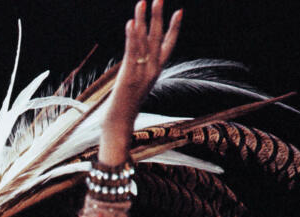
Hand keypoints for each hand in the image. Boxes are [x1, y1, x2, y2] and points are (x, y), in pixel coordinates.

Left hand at [99, 0, 181, 164]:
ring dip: (143, 20)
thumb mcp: (137, 84)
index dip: (174, 28)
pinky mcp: (129, 76)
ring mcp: (141, 73)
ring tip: (142, 2)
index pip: (169, 45)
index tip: (178, 11)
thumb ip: (139, 69)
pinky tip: (131, 23)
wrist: (120, 123)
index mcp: (156, 71)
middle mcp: (152, 70)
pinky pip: (132, 52)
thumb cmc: (127, 105)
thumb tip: (137, 56)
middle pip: (158, 38)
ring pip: (144, 41)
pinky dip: (132, 37)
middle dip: (158, 17)